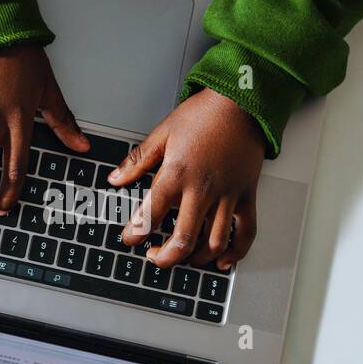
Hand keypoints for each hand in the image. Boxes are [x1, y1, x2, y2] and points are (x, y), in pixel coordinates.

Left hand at [108, 88, 264, 269]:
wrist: (242, 101)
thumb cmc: (204, 114)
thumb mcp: (163, 133)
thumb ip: (138, 161)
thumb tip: (115, 178)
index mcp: (177, 174)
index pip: (150, 215)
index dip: (135, 234)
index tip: (130, 239)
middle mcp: (202, 190)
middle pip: (183, 240)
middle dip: (165, 257)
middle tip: (154, 256)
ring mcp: (227, 195)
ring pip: (214, 243)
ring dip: (196, 259)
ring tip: (184, 257)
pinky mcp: (247, 195)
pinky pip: (246, 232)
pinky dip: (236, 252)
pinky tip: (222, 261)